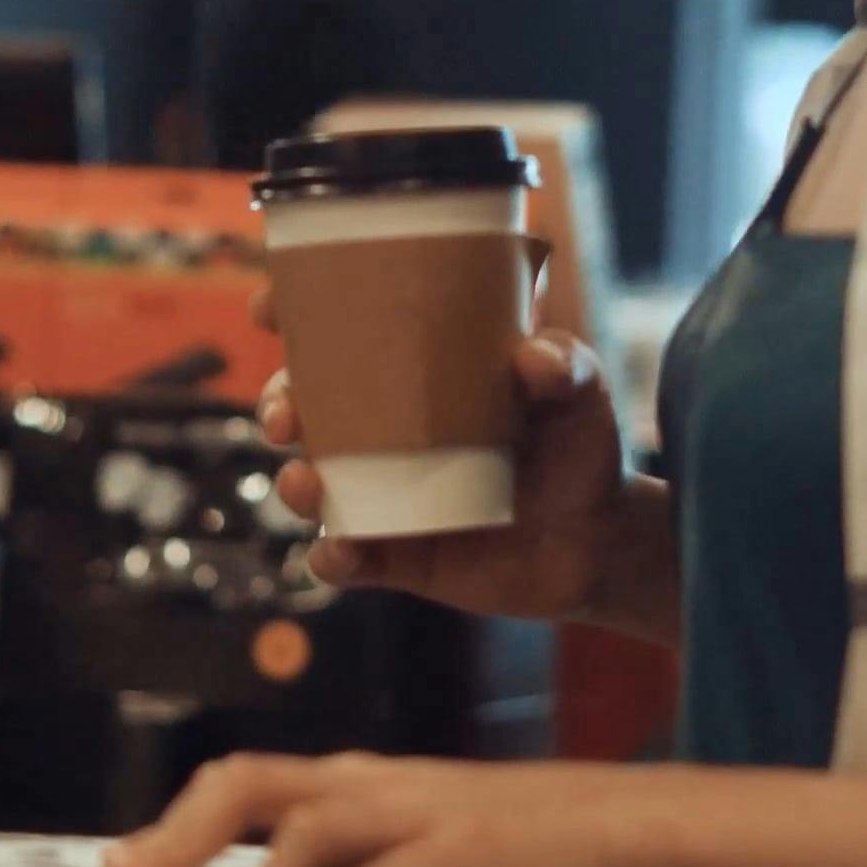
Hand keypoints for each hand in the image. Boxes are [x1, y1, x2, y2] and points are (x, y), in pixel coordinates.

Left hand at [106, 752, 655, 866]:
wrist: (629, 833)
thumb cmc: (533, 848)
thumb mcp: (424, 855)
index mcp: (363, 784)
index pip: (249, 783)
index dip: (177, 819)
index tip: (125, 864)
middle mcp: (377, 787)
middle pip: (253, 781)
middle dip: (182, 831)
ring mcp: (418, 815)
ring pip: (310, 829)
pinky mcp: (461, 856)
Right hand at [256, 294, 652, 627]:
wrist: (599, 544)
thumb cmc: (580, 448)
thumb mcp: (581, 394)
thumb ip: (564, 368)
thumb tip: (534, 359)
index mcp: (416, 374)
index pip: (341, 334)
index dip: (293, 315)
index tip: (267, 308)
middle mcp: (386, 431)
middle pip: (307, 406)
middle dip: (278, 402)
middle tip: (285, 412)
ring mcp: (385, 494)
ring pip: (313, 483)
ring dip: (295, 481)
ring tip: (306, 480)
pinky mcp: (396, 556)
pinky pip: (345, 558)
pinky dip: (333, 557)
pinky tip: (341, 551)